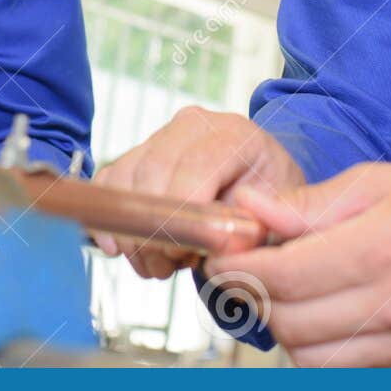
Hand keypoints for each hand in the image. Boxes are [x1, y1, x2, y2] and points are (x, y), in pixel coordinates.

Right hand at [93, 107, 303, 278]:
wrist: (258, 182)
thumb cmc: (270, 198)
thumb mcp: (280, 212)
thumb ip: (258, 225)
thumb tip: (221, 242)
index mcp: (234, 133)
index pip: (195, 166)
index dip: (181, 213)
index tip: (181, 252)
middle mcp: (192, 126)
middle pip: (153, 172)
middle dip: (153, 229)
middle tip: (167, 264)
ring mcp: (160, 136)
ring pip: (125, 180)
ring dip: (132, 232)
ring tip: (156, 263)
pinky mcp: (137, 154)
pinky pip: (109, 184)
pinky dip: (109, 219)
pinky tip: (124, 249)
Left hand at [208, 162, 390, 366]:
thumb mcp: (373, 183)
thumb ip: (307, 204)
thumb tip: (250, 207)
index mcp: (382, 247)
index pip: (286, 274)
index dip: (241, 266)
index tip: (222, 251)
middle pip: (288, 318)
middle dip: (252, 293)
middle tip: (241, 266)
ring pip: (305, 352)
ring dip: (277, 321)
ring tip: (276, 287)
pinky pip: (334, 367)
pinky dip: (309, 344)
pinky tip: (310, 310)